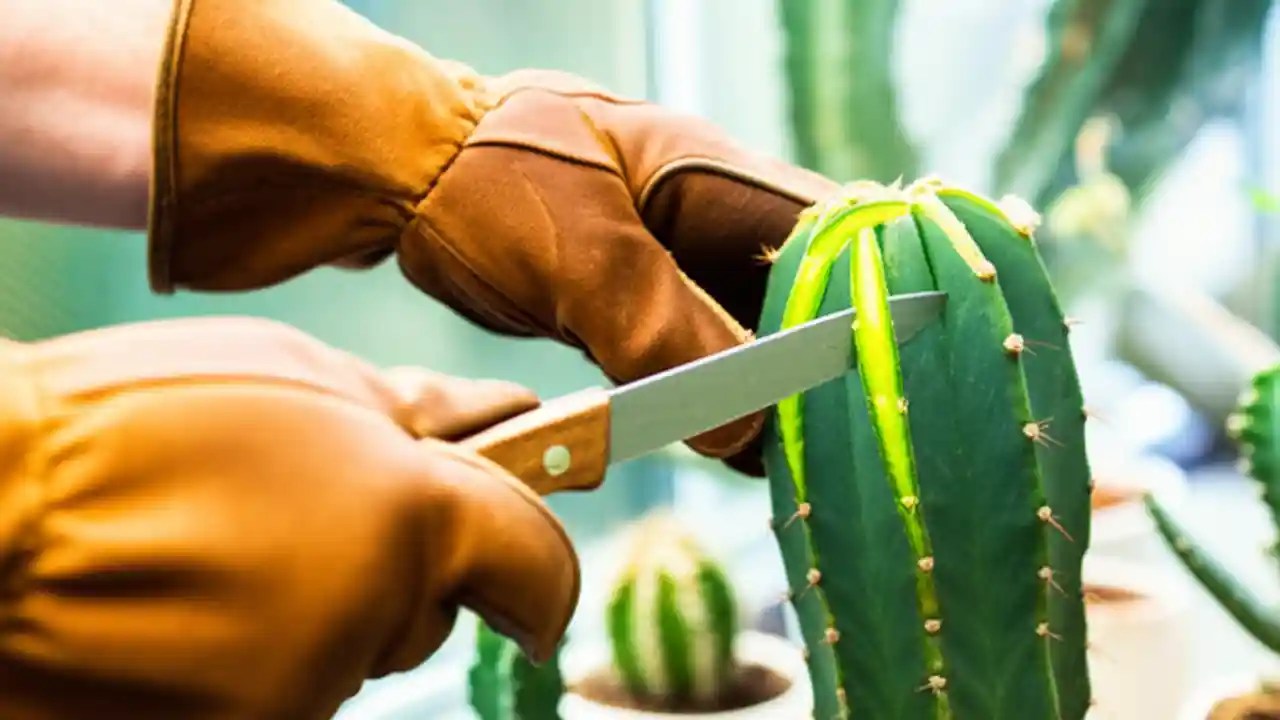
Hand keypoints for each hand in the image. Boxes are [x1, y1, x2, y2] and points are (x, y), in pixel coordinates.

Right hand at [0, 317, 576, 719]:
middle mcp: (370, 622)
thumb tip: (513, 418)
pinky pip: (289, 693)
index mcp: (407, 521)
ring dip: (320, 608)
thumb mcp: (305, 376)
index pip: (538, 568)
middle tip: (307, 508)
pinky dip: (261, 655)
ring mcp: (300, 696)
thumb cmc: (141, 421)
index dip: (541, 565)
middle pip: (436, 612)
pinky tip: (196, 603)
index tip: (533, 578)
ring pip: (356, 655)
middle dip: (398, 566)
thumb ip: (428, 415)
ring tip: (223, 543)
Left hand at [144, 0, 839, 474]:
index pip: (831, 242)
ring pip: (749, 338)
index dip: (864, 308)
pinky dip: (710, 404)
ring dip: (762, 397)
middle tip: (834, 444)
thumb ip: (662, 330)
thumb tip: (743, 426)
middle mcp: (710, 222)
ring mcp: (674, 263)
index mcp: (717, 182)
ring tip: (791, 460)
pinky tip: (726, 450)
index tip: (880, 382)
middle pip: (801, 302)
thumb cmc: (488, 181)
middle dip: (817, 373)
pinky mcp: (638, 303)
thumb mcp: (580, 251)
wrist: (405, 176)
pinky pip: (696, 359)